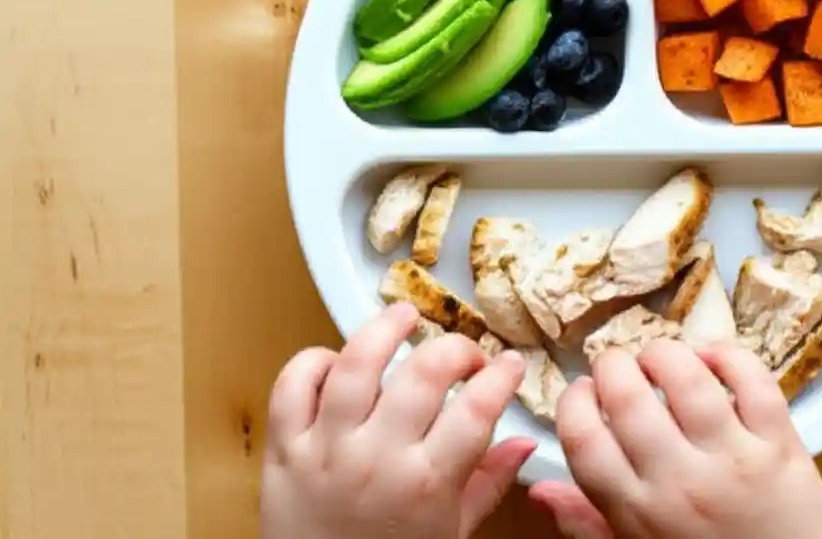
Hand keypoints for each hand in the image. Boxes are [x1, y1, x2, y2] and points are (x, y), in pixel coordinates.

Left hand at [261, 302, 531, 538]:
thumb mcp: (450, 534)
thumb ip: (488, 484)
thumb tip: (525, 443)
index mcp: (427, 484)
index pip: (476, 410)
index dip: (502, 376)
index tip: (510, 365)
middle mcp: (377, 460)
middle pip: (423, 374)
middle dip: (456, 348)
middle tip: (465, 352)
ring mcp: (325, 450)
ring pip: (354, 365)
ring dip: (384, 329)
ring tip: (404, 316)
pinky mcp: (284, 450)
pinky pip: (291, 386)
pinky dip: (312, 362)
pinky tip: (338, 360)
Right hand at [530, 339, 821, 538]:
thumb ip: (587, 524)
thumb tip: (539, 488)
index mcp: (638, 512)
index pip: (584, 440)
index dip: (573, 402)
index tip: (581, 392)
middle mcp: (680, 482)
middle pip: (628, 398)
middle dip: (611, 365)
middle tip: (615, 365)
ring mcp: (734, 460)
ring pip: (687, 378)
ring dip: (663, 353)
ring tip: (657, 358)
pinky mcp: (780, 444)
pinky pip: (753, 380)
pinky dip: (728, 355)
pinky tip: (710, 358)